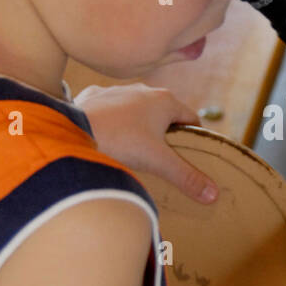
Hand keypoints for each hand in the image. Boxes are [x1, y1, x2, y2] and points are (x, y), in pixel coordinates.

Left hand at [73, 84, 218, 203]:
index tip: (190, 154)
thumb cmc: (120, 141)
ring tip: (131, 149)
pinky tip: (104, 138)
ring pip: (134, 109)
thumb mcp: (158, 162)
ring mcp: (115, 90)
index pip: (190, 118)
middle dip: (163, 133)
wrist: (71, 131)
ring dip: (136, 125)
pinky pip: (107, 109)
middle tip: (161, 157)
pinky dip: (109, 122)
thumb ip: (187, 177)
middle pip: (162, 113)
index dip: (193, 137)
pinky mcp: (92, 96)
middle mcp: (142, 89)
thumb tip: (214, 195)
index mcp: (164, 100)